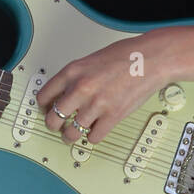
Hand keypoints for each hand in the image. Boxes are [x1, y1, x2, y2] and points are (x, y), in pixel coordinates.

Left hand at [35, 32, 162, 146]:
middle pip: (53, 119)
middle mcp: (81, 88)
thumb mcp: (90, 60)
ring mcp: (96, 104)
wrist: (150, 59)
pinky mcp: (113, 116)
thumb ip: (76, 76)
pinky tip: (94, 130)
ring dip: (71, 135)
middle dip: (53, 125)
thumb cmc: (125, 56)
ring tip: (73, 133)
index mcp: (73, 72)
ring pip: (71, 132)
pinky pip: (93, 137)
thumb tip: (64, 93)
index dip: (43, 107)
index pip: (44, 96)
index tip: (46, 110)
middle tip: (57, 126)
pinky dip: (92, 136)